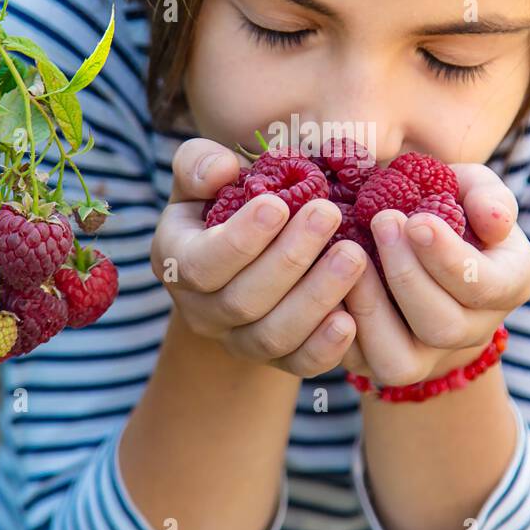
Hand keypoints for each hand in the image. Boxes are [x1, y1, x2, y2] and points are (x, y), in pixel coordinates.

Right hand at [151, 138, 368, 376]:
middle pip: (243, 301)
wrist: (248, 253)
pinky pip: (299, 364)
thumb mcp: (203, 178)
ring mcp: (238, 341)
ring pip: (273, 336)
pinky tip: (353, 319)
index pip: (201, 264)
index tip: (278, 204)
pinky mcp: (277, 360)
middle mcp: (201, 311)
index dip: (239, 240)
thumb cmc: (225, 202)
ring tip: (353, 256)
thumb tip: (221, 169)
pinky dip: (325, 348)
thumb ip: (200, 165)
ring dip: (315, 298)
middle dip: (289, 258)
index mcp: (176, 262)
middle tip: (329, 214)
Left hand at [341, 163, 529, 385]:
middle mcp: (474, 331)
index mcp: (508, 285)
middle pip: (444, 327)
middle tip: (381, 221)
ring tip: (350, 253)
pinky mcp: (383, 362)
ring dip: (371, 306)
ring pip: (401, 360)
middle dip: (407, 275)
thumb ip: (487, 197)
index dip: (449, 259)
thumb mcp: (472, 190)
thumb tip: (495, 221)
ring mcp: (428, 356)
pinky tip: (327, 282)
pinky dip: (339, 326)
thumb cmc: (449, 209)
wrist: (418, 247)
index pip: (486, 288)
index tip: (418, 221)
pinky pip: (360, 363)